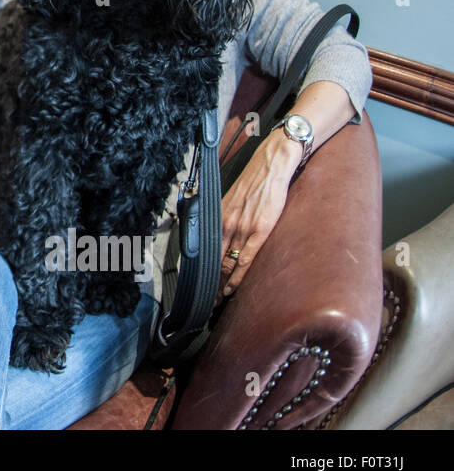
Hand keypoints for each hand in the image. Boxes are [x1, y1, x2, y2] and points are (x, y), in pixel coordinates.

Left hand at [218, 131, 299, 296]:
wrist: (270, 168)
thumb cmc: (253, 184)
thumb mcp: (230, 201)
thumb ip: (224, 219)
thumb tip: (217, 234)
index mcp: (218, 219)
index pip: (207, 252)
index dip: (203, 272)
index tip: (200, 287)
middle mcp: (226, 225)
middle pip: (213, 262)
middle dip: (209, 284)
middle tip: (206, 302)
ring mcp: (241, 229)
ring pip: (227, 264)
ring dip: (221, 286)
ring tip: (217, 302)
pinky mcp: (259, 230)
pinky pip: (245, 259)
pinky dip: (237, 277)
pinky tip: (232, 289)